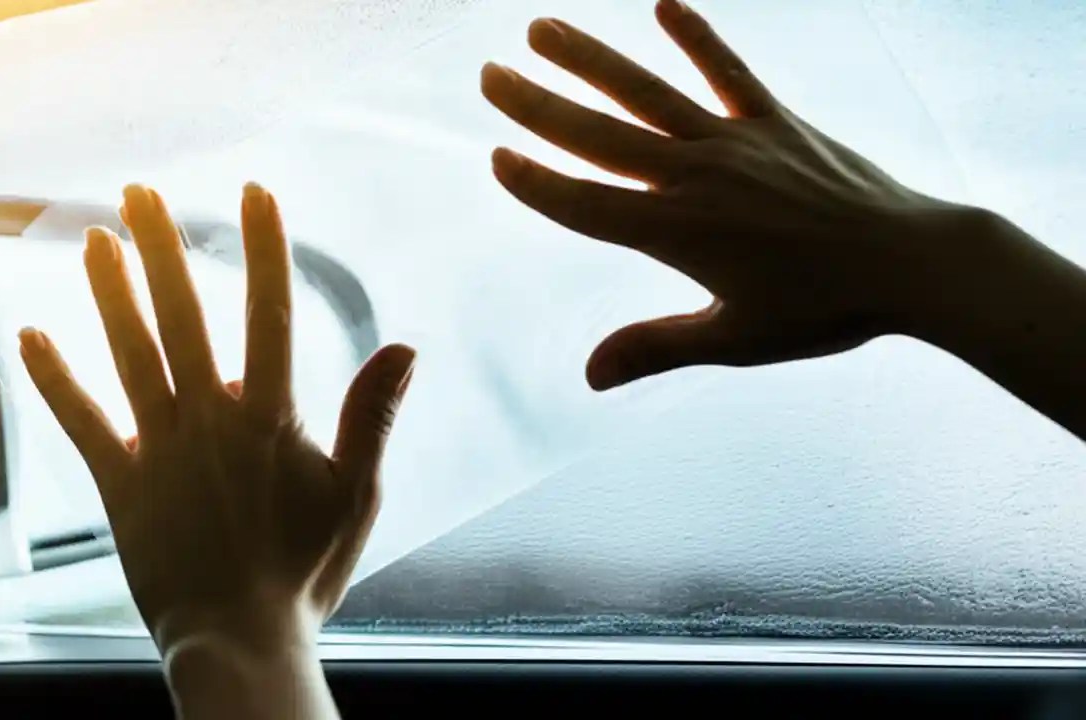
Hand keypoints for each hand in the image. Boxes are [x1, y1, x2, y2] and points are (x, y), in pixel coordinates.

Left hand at [19, 183, 415, 656]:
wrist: (239, 639)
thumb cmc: (304, 570)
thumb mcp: (357, 494)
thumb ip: (373, 416)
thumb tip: (404, 346)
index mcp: (268, 418)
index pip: (269, 314)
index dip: (264, 249)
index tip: (254, 195)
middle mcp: (208, 419)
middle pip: (183, 317)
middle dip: (163, 250)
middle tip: (141, 193)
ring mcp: (157, 449)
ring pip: (130, 355)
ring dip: (110, 295)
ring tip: (94, 240)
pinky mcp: (119, 484)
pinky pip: (79, 423)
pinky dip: (54, 378)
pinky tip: (29, 335)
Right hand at [482, 0, 959, 390]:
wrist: (911, 262)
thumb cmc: (822, 309)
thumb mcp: (734, 339)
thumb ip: (656, 347)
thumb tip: (590, 376)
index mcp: (678, 233)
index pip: (586, 203)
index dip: (537, 183)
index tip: (496, 157)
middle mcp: (696, 177)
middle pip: (599, 135)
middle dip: (538, 105)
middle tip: (489, 75)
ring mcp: (735, 141)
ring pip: (648, 90)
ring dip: (591, 58)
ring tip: (542, 27)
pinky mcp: (775, 121)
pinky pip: (728, 69)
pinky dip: (696, 36)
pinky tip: (663, 3)